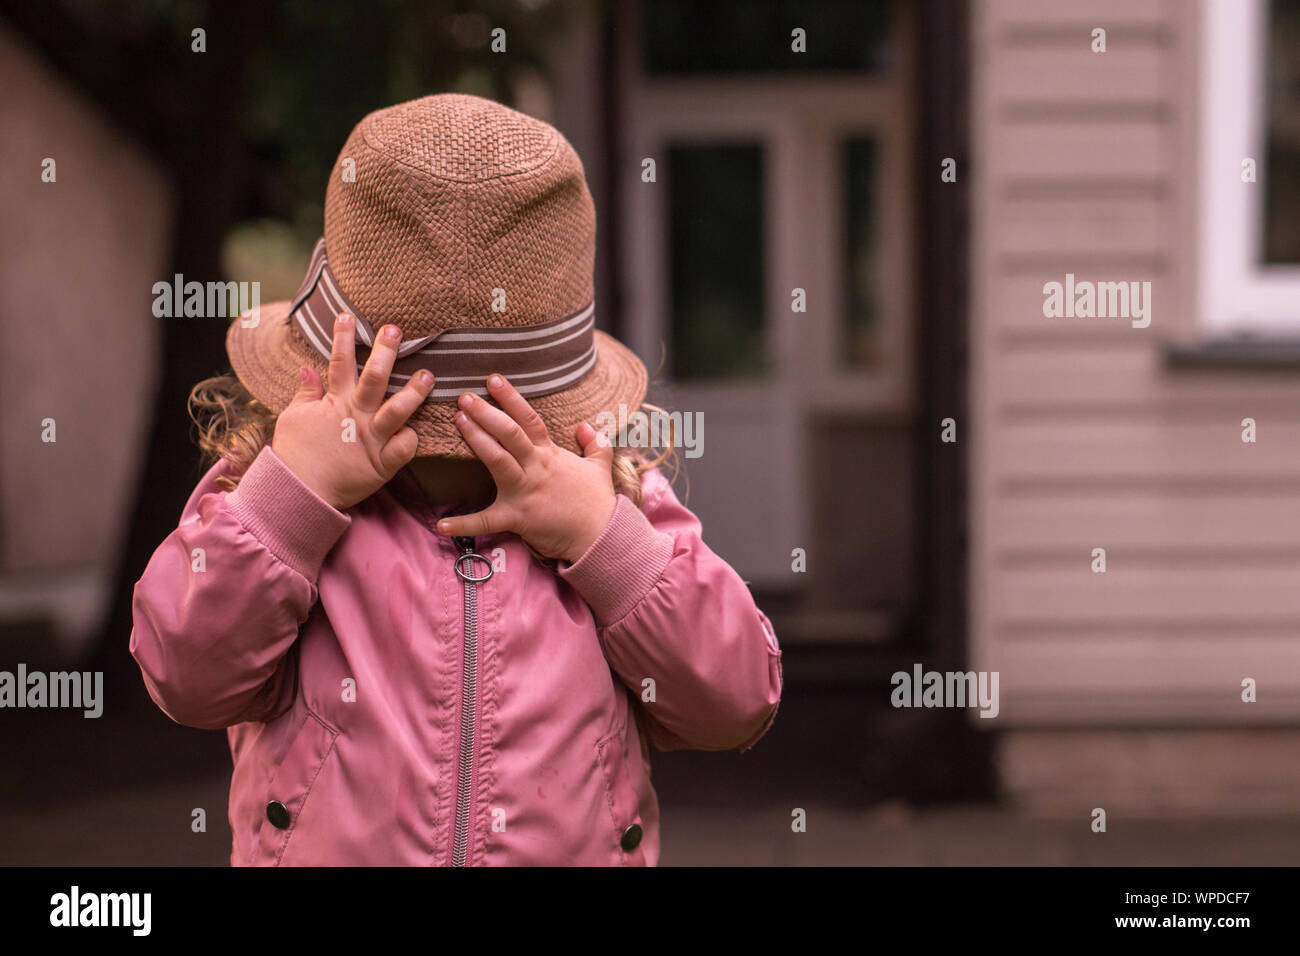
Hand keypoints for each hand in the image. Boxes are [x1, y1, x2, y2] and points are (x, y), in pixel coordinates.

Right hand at [271, 313, 434, 509]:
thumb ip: (306, 393)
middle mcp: (356, 415)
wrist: (299, 490)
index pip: (339, 363)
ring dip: (414, 391)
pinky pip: (404, 448)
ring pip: (398, 409)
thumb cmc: (295, 453)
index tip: (347, 315)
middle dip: (386, 352)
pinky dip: (411, 440)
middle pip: (374, 378)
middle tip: (395, 331)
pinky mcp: (382, 463)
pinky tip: (417, 432)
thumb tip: (307, 369)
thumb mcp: (294, 418)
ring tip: (427, 375)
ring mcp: (372, 438)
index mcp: (335, 402)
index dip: (343, 338)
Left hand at [435, 374, 616, 563]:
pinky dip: (463, 524)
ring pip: (497, 460)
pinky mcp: (516, 517)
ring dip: (476, 440)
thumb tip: (586, 426)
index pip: (530, 420)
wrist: (600, 535)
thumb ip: (594, 444)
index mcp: (550, 454)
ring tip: (458, 421)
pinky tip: (440, 524)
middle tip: (464, 397)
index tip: (493, 380)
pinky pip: (486, 521)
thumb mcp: (600, 467)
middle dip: (487, 413)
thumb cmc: (597, 502)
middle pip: (510, 433)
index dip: (511, 398)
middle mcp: (535, 468)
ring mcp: (524, 491)